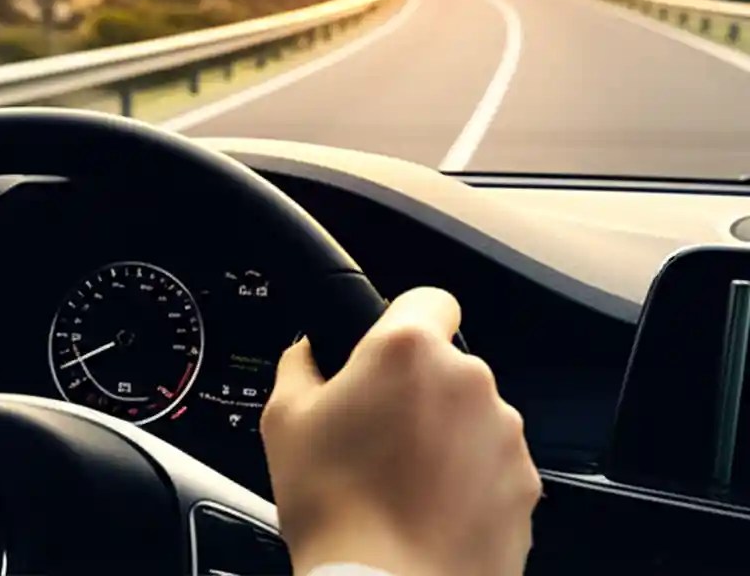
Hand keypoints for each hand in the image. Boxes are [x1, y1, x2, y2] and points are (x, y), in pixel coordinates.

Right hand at [261, 288, 539, 575]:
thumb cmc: (334, 507)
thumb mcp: (284, 420)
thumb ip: (300, 365)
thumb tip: (308, 353)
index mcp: (408, 351)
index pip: (428, 298)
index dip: (403, 320)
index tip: (386, 350)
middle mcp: (468, 382)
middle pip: (446, 367)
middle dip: (417, 391)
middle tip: (374, 434)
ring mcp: (504, 435)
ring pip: (472, 417)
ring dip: (444, 437)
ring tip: (399, 481)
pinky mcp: (525, 485)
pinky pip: (492, 466)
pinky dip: (467, 481)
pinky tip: (427, 510)